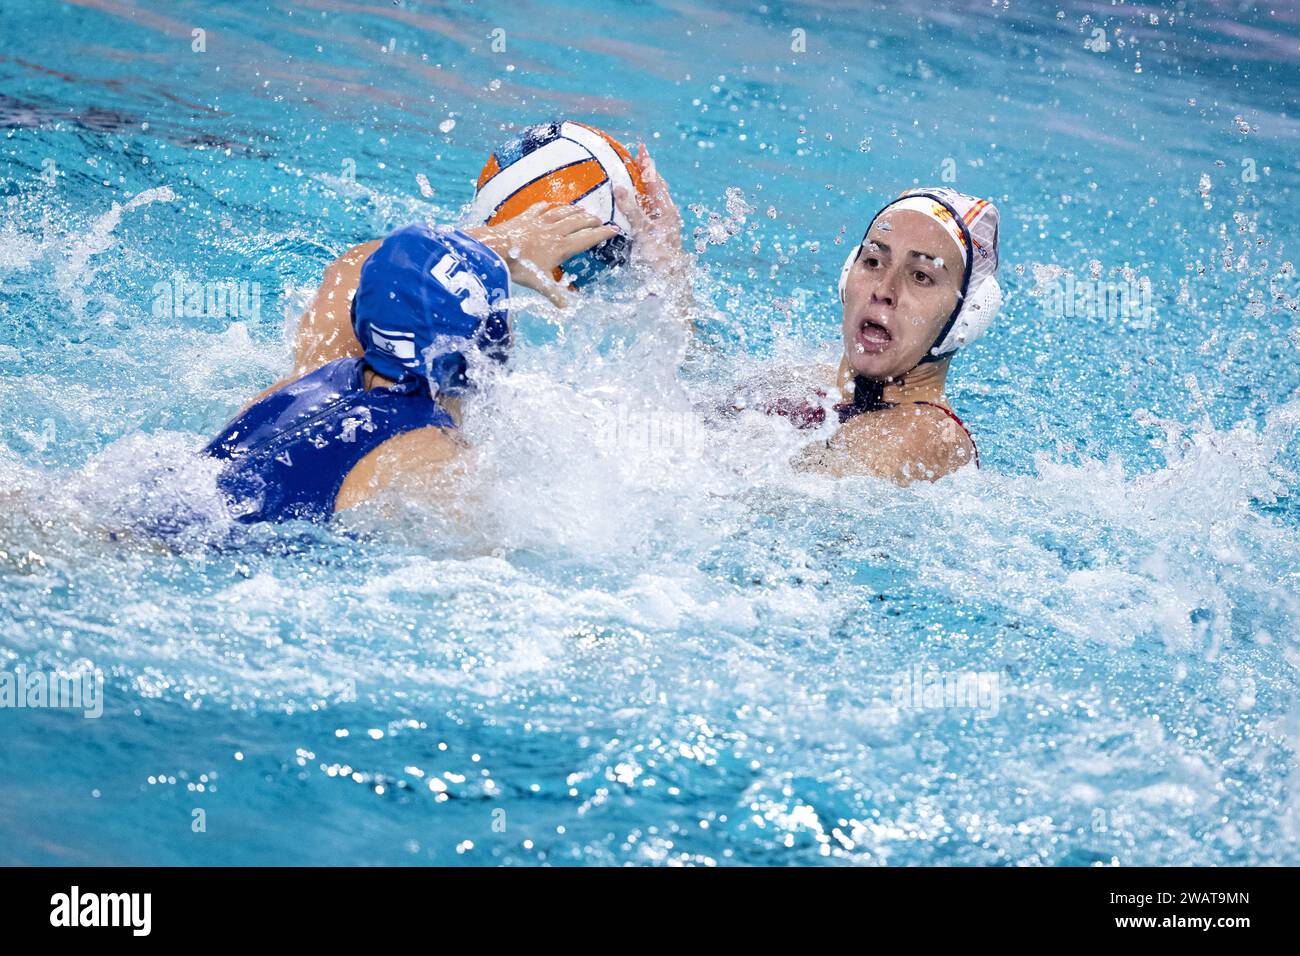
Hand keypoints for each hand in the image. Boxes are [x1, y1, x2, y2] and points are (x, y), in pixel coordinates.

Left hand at [468, 203, 617, 307]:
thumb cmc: (519, 266)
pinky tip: (549, 204)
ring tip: (583, 209)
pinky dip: (546, 206)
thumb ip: (556, 294)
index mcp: (560, 248)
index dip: (601, 233)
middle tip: (600, 219)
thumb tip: (568, 310)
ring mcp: (539, 222)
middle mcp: (553, 232)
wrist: (496, 248)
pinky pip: (539, 209)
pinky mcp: (525, 218)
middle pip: (577, 222)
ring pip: (562, 213)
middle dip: (591, 220)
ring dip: (574, 210)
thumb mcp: (540, 284)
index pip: (586, 238)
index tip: (614, 229)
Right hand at [615, 143, 685, 273]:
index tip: (641, 148)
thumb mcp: (643, 230)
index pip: (655, 181)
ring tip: (635, 174)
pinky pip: (648, 210)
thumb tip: (618, 187)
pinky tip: (633, 203)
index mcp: (666, 210)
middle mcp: (666, 214)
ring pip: (653, 198)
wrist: (669, 278)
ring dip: (644, 186)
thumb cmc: (659, 255)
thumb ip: (632, 209)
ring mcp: (663, 223)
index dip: (647, 164)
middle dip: (647, 171)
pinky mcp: (657, 232)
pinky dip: (640, 201)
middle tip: (637, 157)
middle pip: (656, 187)